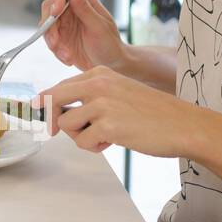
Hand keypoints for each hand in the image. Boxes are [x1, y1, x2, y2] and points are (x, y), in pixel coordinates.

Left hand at [33, 66, 202, 157]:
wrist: (183, 125)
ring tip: (103, 137)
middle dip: (51, 119)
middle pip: (53, 101)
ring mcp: (102, 104)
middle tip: (55, 132)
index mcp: (98, 74)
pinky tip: (113, 142)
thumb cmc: (152, 113)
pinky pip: (83, 141)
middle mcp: (97, 84)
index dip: (45, 104)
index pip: (58, 87)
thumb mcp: (117, 92)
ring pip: (66, 124)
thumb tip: (57, 112)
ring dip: (80, 136)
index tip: (38, 114)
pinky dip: (94, 147)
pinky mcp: (108, 125)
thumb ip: (90, 97)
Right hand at [40, 0, 127, 72]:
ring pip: (45, 25)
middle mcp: (69, 8)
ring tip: (67, 55)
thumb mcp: (100, 27)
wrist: (111, 64)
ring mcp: (62, 22)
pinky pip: (49, 40)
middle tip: (55, 42)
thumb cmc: (110, 43)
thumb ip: (86, 9)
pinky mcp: (58, 36)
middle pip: (48, 6)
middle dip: (49, 25)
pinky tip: (69, 59)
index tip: (56, 11)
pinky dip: (56, 51)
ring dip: (53, 41)